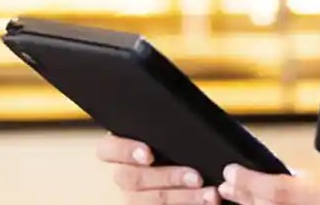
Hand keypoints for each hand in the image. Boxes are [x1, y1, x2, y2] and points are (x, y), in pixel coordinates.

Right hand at [96, 133, 220, 203]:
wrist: (189, 174)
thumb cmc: (179, 146)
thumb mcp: (170, 134)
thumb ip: (169, 130)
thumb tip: (187, 123)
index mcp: (121, 150)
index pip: (108, 149)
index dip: (126, 151)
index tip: (149, 155)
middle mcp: (122, 174)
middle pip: (132, 179)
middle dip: (168, 178)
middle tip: (197, 178)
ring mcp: (131, 197)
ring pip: (148, 200)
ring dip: (182, 198)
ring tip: (210, 195)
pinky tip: (202, 202)